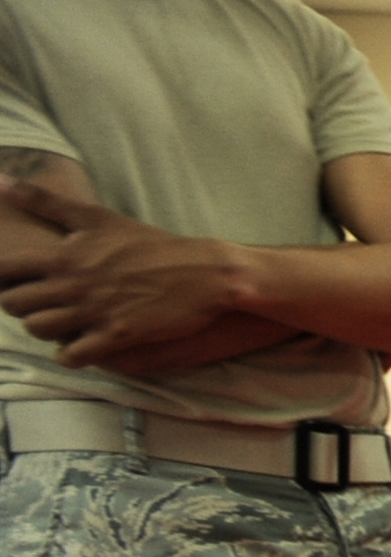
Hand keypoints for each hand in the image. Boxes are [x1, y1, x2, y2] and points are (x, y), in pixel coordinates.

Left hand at [0, 180, 251, 364]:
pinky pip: (72, 355)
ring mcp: (95, 311)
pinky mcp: (118, 335)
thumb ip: (44, 201)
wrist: (204, 272)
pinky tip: (81, 346)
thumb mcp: (96, 217)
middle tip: (45, 304)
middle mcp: (74, 283)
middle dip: (22, 306)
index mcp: (64, 255)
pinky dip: (69, 355)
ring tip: (63, 324)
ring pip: (38, 329)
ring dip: (45, 329)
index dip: (3, 279)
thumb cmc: (149, 244)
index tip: (21, 281)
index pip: (4, 270)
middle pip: (14, 304)